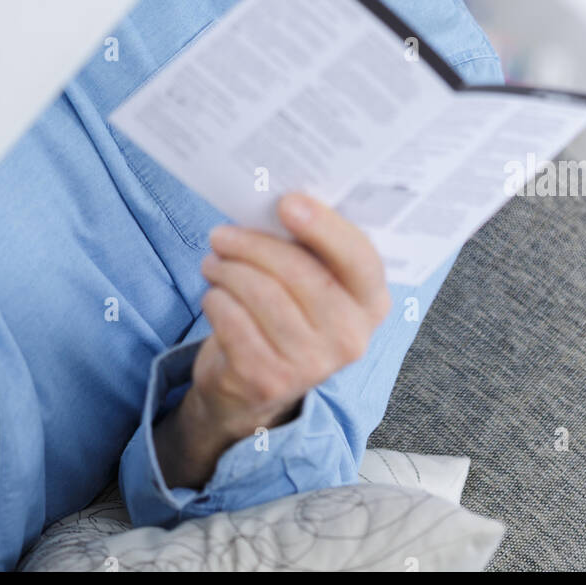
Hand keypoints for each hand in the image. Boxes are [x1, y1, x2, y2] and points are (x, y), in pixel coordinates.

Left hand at [192, 191, 391, 440]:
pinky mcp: (267, 380)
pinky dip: (215, 300)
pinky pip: (233, 321)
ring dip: (227, 269)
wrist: (257, 385)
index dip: (324, 227)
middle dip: (253, 244)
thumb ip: (312, 246)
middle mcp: (350, 338)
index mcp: (371, 302)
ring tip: (214, 262)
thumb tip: (281, 199)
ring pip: (260, 293)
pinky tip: (214, 296)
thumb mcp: (314, 281)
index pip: (359, 259)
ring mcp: (310, 365)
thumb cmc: (289, 311)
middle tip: (222, 234)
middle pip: (298, 272)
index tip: (287, 202)